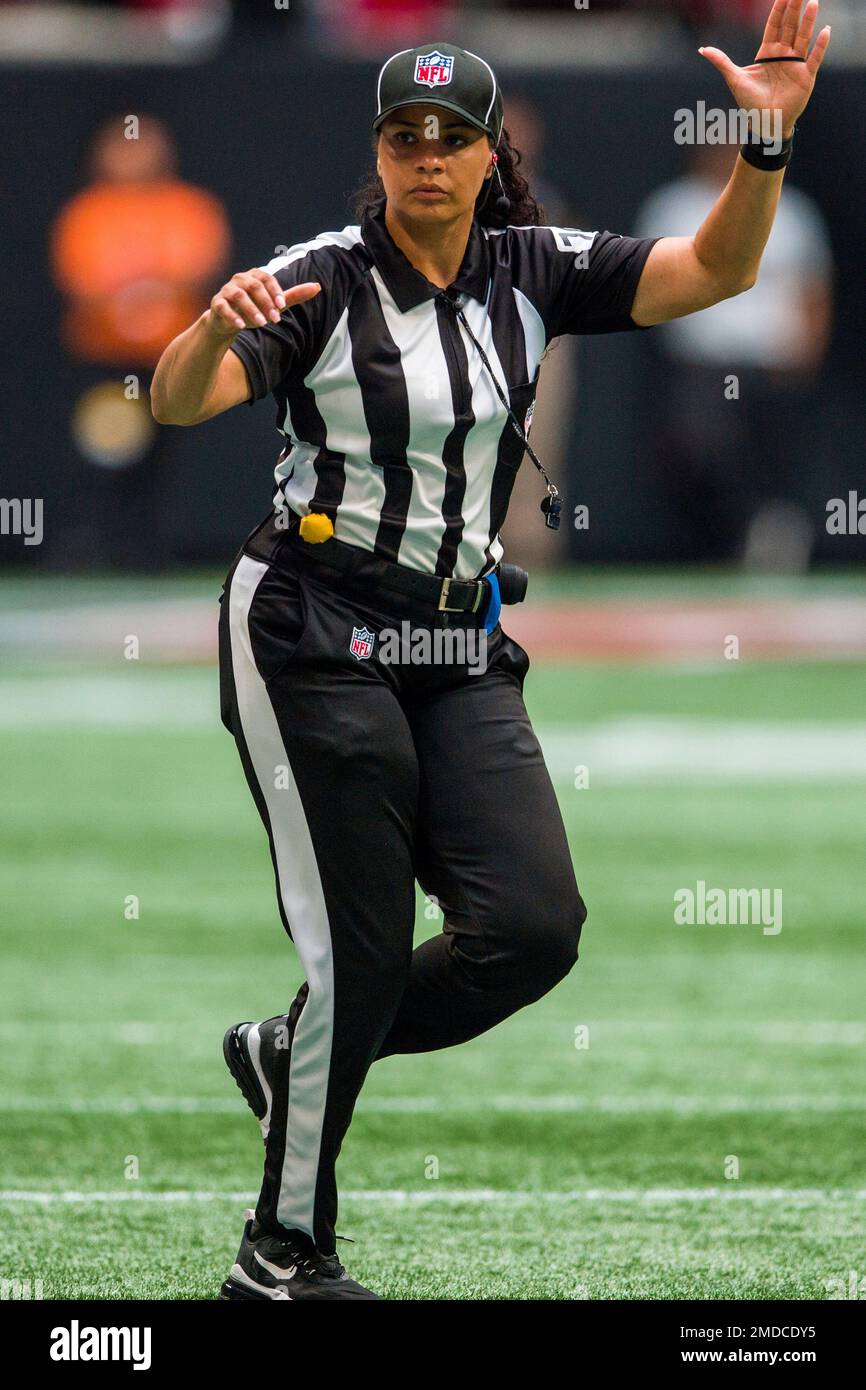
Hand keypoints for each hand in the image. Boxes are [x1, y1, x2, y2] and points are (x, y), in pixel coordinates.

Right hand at [206, 269, 320, 338]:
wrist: (229, 321)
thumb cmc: (255, 309)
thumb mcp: (275, 304)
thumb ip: (294, 295)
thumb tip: (317, 287)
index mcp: (255, 276)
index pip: (266, 278)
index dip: (275, 291)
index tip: (282, 306)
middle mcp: (240, 279)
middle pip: (254, 286)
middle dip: (266, 303)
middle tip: (275, 320)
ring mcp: (227, 290)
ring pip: (238, 296)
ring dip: (251, 310)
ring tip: (261, 324)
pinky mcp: (217, 303)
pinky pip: (222, 306)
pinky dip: (232, 316)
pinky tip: (241, 326)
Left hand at [699, 0, 830, 139]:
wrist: (763, 124)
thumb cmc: (750, 103)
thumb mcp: (734, 79)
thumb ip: (721, 62)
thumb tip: (702, 49)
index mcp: (767, 53)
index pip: (774, 25)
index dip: (779, 9)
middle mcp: (783, 55)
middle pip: (790, 26)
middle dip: (794, 8)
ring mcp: (796, 64)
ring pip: (803, 38)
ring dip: (808, 21)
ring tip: (813, 3)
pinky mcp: (805, 76)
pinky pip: (814, 58)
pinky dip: (820, 45)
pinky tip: (825, 31)